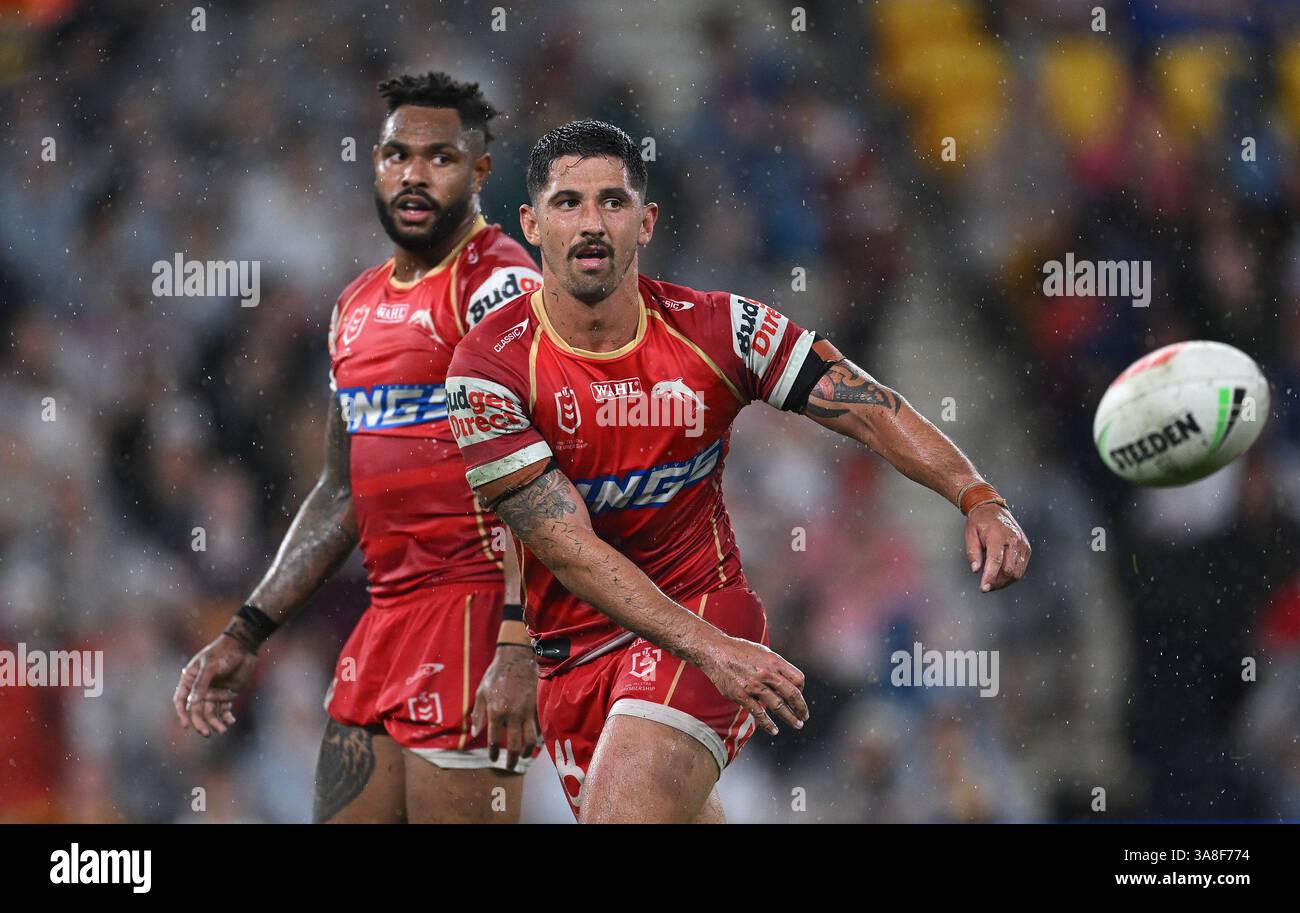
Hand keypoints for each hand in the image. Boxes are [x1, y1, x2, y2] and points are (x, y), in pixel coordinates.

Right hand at [173, 634, 257, 735]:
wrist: (245, 646)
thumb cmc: (223, 652)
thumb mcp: (210, 667)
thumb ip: (201, 686)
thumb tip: (193, 705)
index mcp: (190, 679)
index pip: (181, 700)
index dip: (182, 714)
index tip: (186, 725)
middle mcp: (200, 689)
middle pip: (196, 710)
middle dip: (200, 722)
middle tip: (206, 733)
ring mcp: (214, 692)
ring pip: (211, 713)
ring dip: (215, 722)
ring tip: (222, 729)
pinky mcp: (228, 695)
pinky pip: (224, 711)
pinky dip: (226, 718)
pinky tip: (231, 722)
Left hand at [470, 645, 538, 770]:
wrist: (517, 657)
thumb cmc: (496, 674)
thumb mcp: (481, 692)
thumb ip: (478, 715)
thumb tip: (475, 734)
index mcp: (496, 711)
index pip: (494, 740)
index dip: (492, 753)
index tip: (492, 759)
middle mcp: (512, 714)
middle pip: (514, 745)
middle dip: (511, 760)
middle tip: (509, 766)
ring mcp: (527, 711)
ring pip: (530, 740)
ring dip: (526, 752)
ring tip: (522, 756)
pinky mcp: (537, 707)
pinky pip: (539, 728)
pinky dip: (537, 739)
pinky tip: (533, 742)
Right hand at [695, 635, 807, 735]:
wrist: (715, 651)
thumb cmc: (740, 651)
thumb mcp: (762, 652)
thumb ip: (775, 666)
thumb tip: (788, 680)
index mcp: (774, 661)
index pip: (798, 679)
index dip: (801, 689)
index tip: (799, 696)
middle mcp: (766, 673)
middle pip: (792, 694)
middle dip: (801, 708)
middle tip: (804, 716)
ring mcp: (754, 685)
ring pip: (778, 705)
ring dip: (790, 718)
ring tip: (797, 724)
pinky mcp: (741, 695)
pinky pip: (759, 713)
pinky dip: (768, 724)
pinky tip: (774, 731)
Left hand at [965, 502, 1030, 591]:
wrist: (993, 508)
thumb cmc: (980, 521)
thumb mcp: (970, 534)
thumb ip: (973, 553)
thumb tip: (976, 570)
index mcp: (998, 535)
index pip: (996, 561)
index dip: (990, 577)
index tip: (984, 588)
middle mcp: (1014, 540)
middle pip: (1008, 570)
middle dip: (997, 582)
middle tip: (985, 587)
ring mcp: (1022, 545)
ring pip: (1017, 572)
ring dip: (1004, 582)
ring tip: (992, 583)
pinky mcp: (1026, 549)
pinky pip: (1021, 568)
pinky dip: (1011, 576)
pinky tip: (1001, 576)